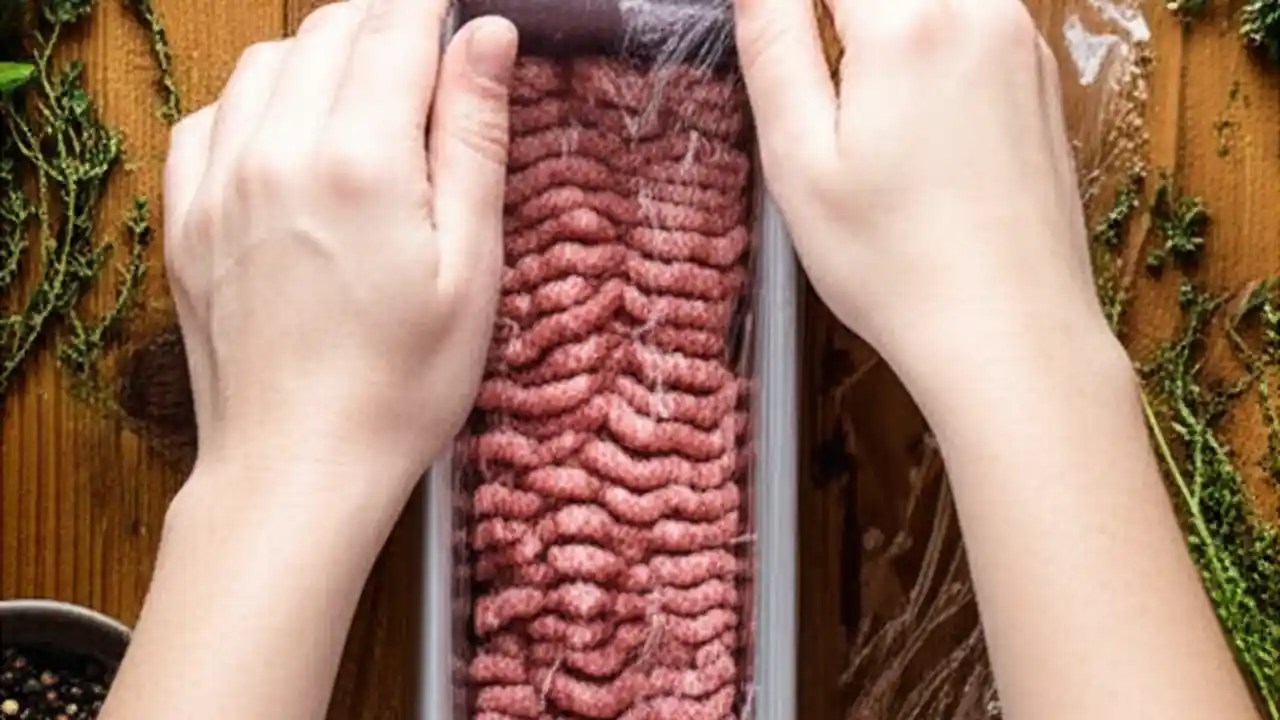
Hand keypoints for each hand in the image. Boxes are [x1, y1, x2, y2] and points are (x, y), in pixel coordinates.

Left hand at [163, 0, 517, 493]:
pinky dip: (257, 100)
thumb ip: (474, 138)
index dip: (436, 10)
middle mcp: (277, 150)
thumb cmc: (403, 383)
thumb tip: (488, 35)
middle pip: (330, 30)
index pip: (397, 27)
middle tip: (428, 58)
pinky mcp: (186, 214)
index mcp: (361, 160)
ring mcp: (219, 180)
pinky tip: (291, 137)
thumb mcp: (471, 267)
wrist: (299, 466)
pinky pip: (213, 114)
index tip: (462, 24)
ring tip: (367, 96)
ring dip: (323, 55)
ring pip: (267, 60)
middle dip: (385, 23)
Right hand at [735, 0, 1118, 408]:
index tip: (779, 36)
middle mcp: (977, 8)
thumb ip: (773, 44)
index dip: (793, 5)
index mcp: (907, 22)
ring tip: (851, 97)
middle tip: (815, 85)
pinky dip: (928, 32)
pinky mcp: (1042, 73)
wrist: (1011, 333)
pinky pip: (973, 12)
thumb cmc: (892, 264)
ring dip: (883, 20)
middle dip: (837, 10)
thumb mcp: (799, 161)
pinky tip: (909, 107)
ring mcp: (1020, 38)